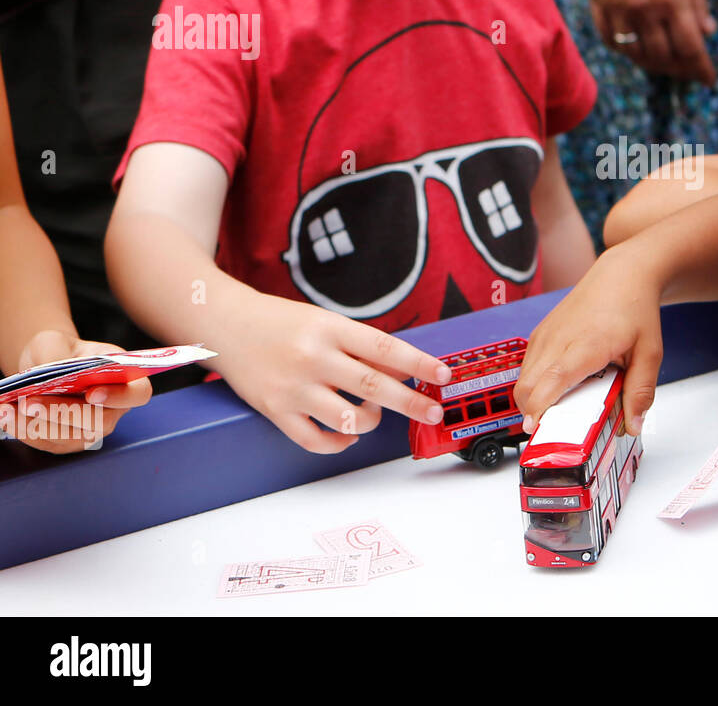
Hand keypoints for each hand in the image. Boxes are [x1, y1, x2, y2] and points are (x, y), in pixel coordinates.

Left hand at [6, 330, 151, 453]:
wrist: (42, 369)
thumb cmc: (59, 351)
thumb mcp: (57, 342)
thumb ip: (57, 355)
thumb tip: (49, 374)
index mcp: (126, 380)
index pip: (137, 394)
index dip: (119, 397)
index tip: (92, 394)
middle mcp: (114, 411)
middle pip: (98, 421)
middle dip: (63, 413)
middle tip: (32, 402)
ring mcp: (91, 431)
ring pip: (69, 436)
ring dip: (36, 425)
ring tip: (8, 408)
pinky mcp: (66, 442)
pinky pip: (46, 443)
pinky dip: (23, 430)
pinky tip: (5, 415)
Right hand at [217, 294, 452, 453]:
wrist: (225, 324)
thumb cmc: (282, 323)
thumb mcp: (325, 322)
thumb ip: (361, 346)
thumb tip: (403, 371)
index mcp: (329, 328)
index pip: (385, 348)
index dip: (419, 363)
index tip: (443, 375)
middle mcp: (312, 357)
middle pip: (372, 386)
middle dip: (410, 402)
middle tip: (434, 411)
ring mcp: (292, 387)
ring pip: (347, 419)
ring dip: (370, 421)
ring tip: (372, 414)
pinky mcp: (274, 411)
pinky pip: (315, 440)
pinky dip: (339, 443)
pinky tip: (346, 434)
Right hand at [515, 244, 664, 434]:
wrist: (622, 274)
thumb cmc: (634, 309)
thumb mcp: (649, 353)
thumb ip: (640, 391)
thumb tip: (633, 424)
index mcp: (585, 344)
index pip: (550, 381)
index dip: (539, 409)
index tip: (538, 430)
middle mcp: (558, 339)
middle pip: (527, 386)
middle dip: (532, 414)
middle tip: (553, 432)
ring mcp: (545, 334)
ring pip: (522, 378)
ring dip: (532, 400)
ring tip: (559, 412)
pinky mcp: (540, 333)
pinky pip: (526, 366)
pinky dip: (534, 384)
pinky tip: (557, 389)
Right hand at [577, 0, 717, 84]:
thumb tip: (707, 31)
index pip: (690, 47)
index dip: (701, 69)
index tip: (709, 79)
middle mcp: (643, 6)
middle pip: (663, 56)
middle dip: (679, 69)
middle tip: (688, 71)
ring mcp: (616, 4)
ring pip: (635, 52)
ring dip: (652, 63)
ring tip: (664, 62)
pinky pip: (609, 37)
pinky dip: (625, 49)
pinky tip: (636, 48)